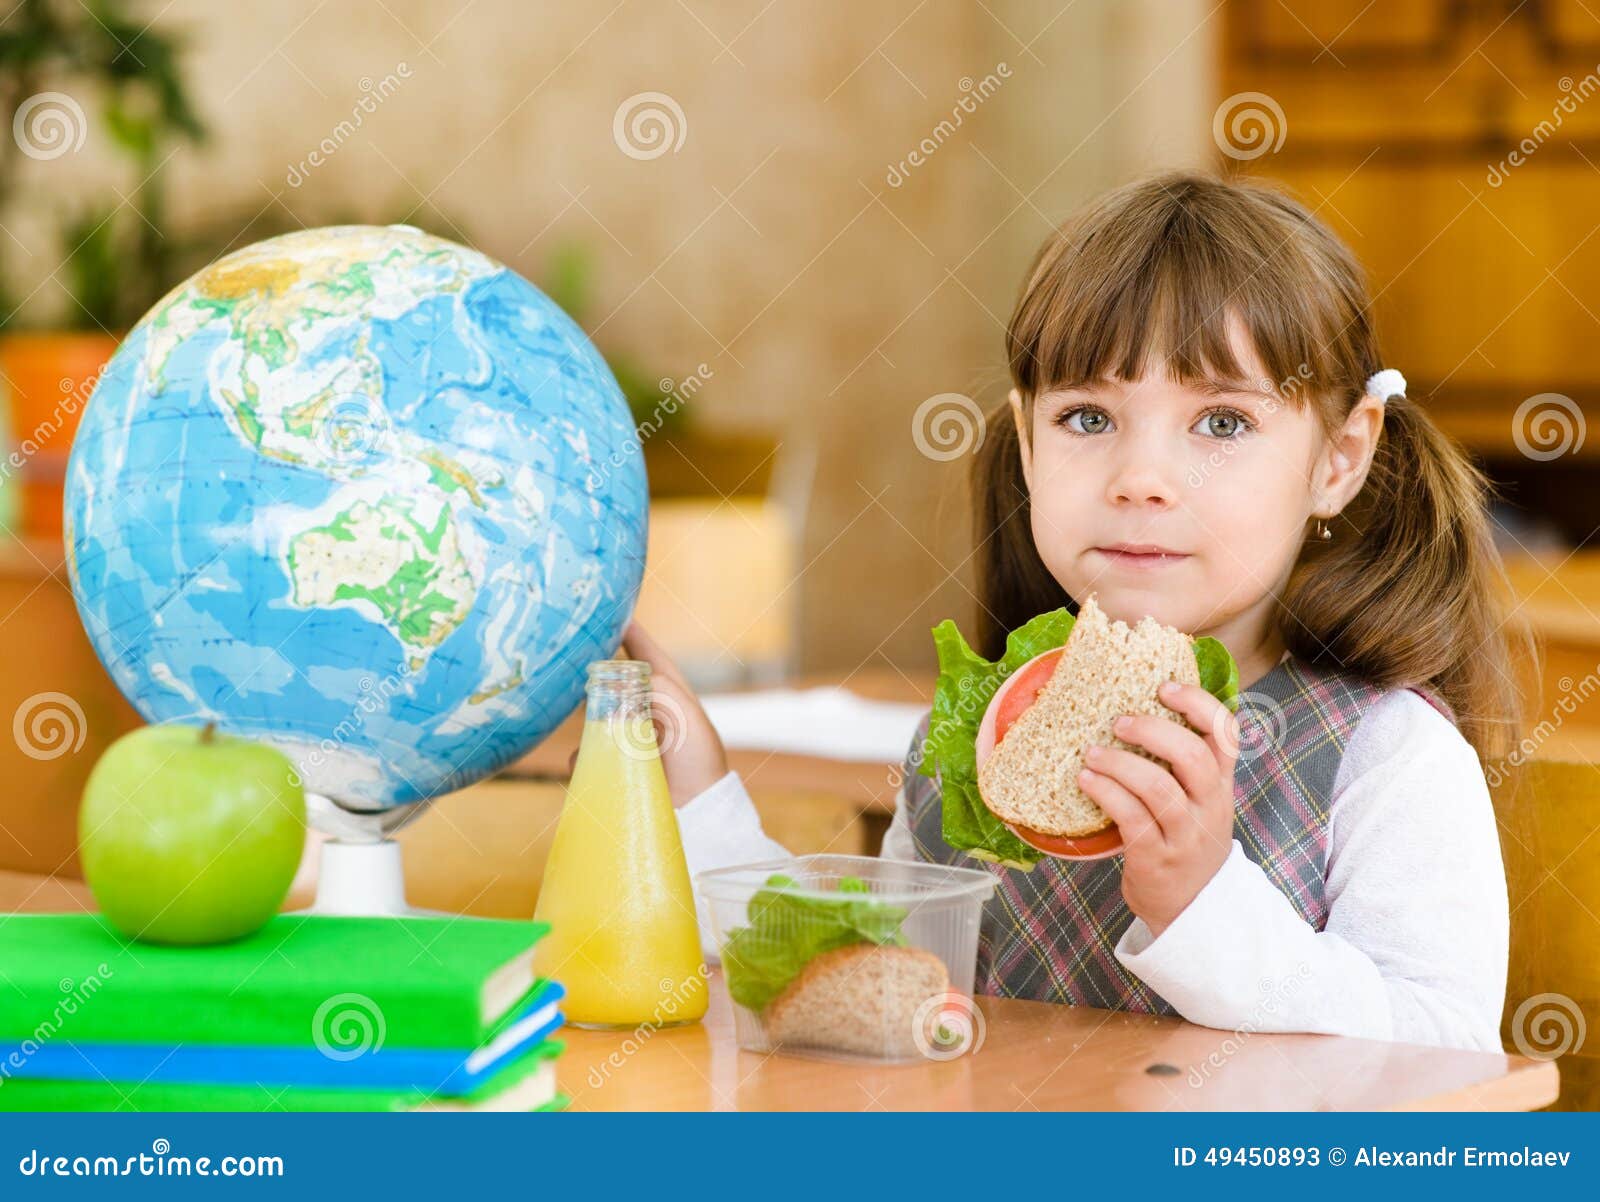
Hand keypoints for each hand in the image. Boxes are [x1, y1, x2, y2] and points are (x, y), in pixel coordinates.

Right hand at [568, 620, 730, 806]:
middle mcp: (646, 715)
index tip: (615, 613)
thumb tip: (622, 680)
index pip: (649, 657)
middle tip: (579, 662)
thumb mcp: (687, 716)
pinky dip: (586, 759)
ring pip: (594, 721)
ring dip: (594, 724)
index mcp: (670, 697)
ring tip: (607, 734)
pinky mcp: (613, 770)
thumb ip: (659, 689)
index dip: (632, 635)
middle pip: (613, 684)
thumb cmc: (699, 763)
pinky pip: (586, 756)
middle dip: (597, 676)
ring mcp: (628, 743)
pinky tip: (598, 765)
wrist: (695, 814)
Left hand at [1074, 681, 1239, 937]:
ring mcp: (1185, 836)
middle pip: (1193, 757)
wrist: (1192, 910)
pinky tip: (1086, 781)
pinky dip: (1107, 794)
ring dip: (1120, 764)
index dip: (1199, 704)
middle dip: (1153, 731)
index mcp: (1220, 785)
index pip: (1226, 734)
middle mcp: (1209, 808)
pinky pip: (1132, 819)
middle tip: (1119, 720)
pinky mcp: (1156, 859)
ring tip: (1092, 754)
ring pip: (1159, 789)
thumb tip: (1135, 707)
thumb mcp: (1198, 803)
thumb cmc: (1184, 843)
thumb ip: (1181, 765)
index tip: (1165, 687)